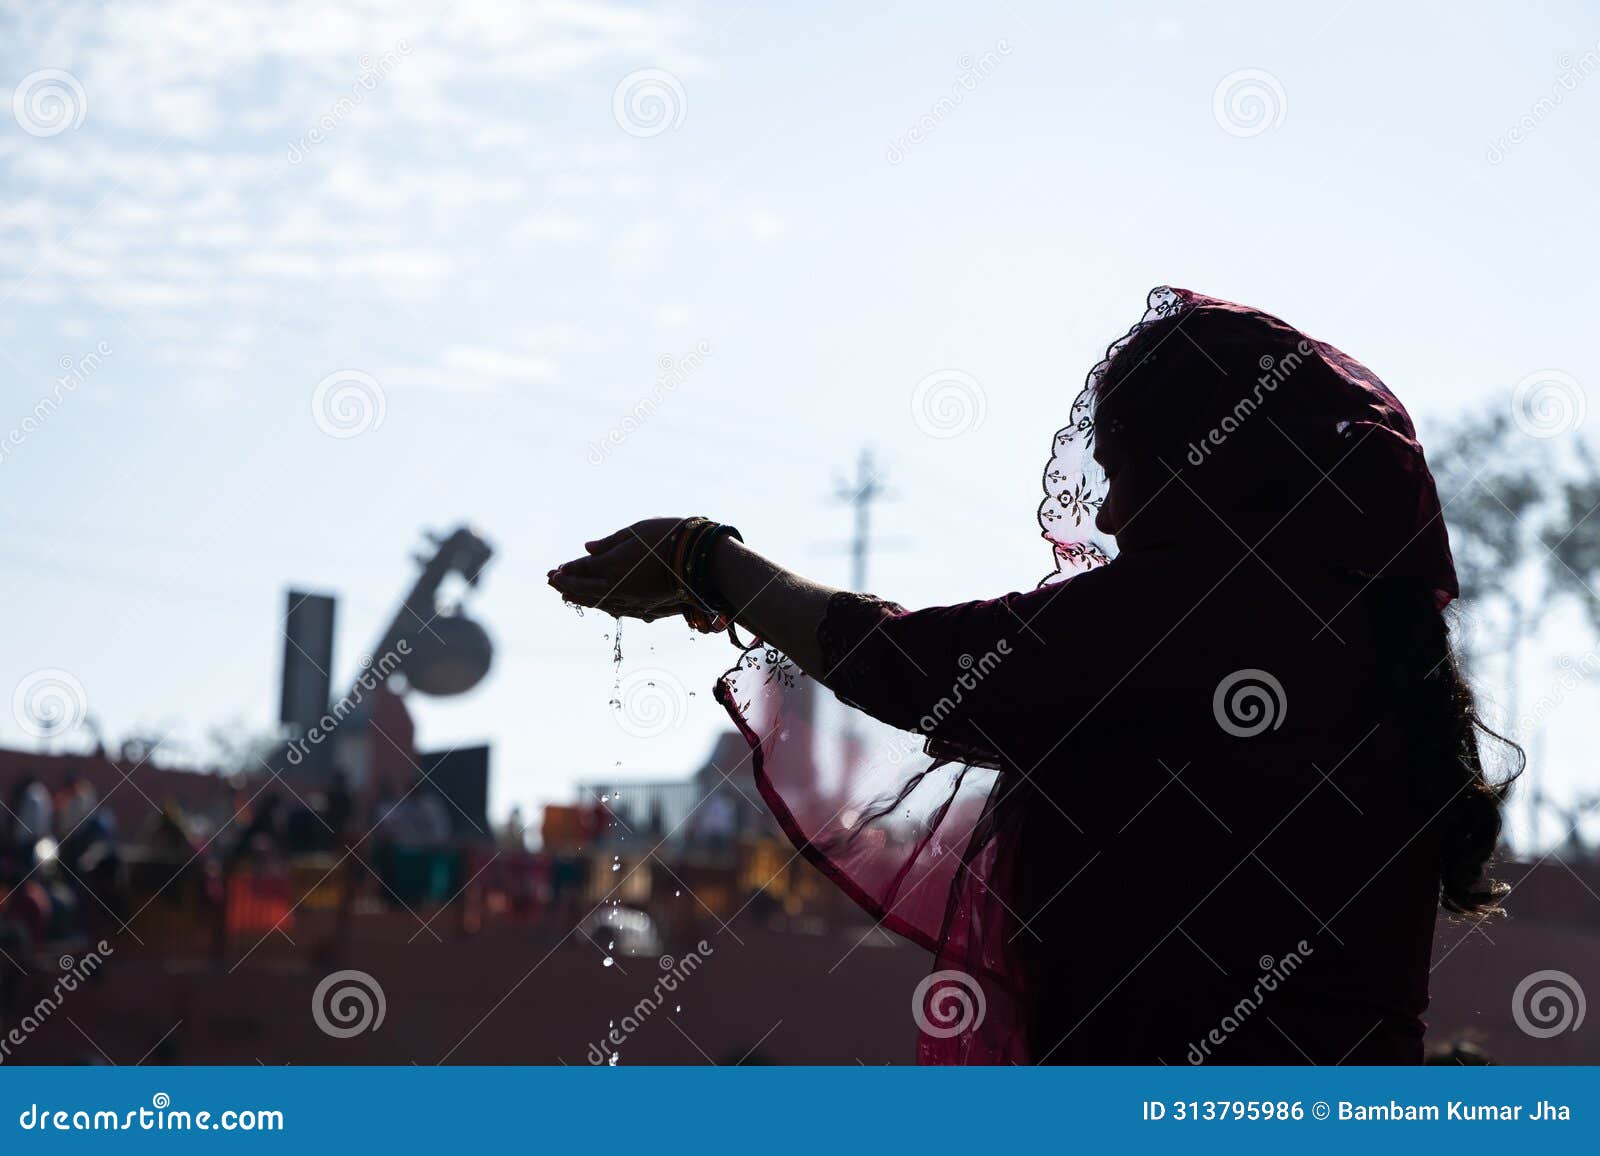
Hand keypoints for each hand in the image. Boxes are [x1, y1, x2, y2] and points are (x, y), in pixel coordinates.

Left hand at [548, 517, 696, 621]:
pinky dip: (600, 605)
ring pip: (598, 601)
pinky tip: (596, 603)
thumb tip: (586, 549)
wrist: (700, 561)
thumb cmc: (668, 537)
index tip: (555, 569)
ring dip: (580, 597)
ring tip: (566, 595)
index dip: (568, 569)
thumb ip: (609, 543)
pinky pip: (614, 608)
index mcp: (612, 564)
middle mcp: (617, 585)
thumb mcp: (636, 531)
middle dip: (566, 584)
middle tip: (550, 582)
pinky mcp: (644, 606)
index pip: (582, 568)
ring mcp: (630, 598)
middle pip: (584, 587)